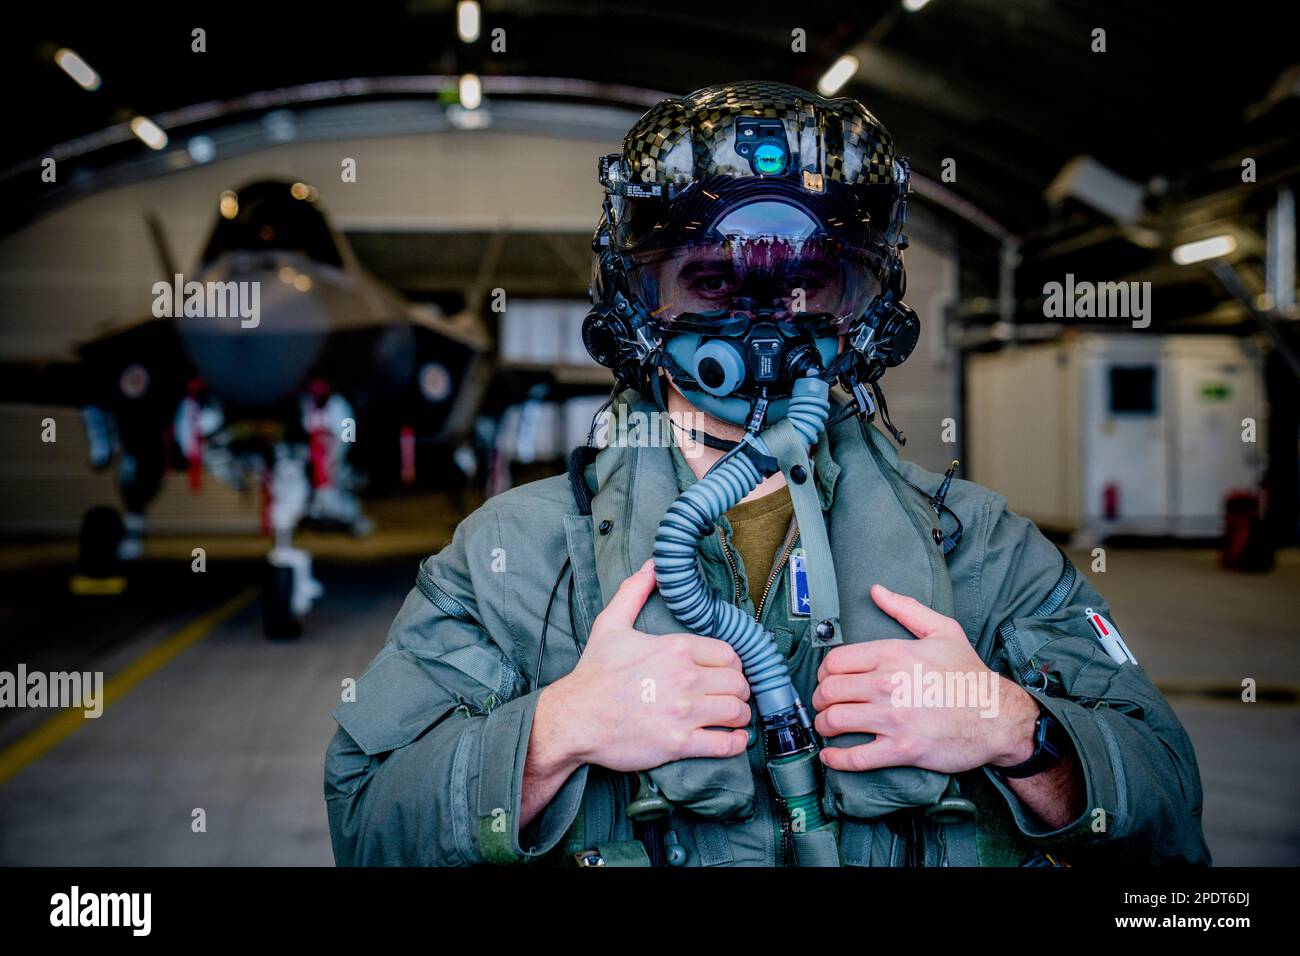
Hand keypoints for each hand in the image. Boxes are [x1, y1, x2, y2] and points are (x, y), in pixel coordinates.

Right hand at [533, 559, 750, 774]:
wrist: (574, 718)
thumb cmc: (594, 674)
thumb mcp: (610, 625)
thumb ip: (634, 592)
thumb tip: (652, 566)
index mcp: (675, 649)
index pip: (728, 654)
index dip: (732, 664)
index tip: (727, 671)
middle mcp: (685, 679)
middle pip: (737, 682)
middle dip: (739, 689)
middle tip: (733, 694)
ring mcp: (684, 713)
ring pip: (736, 711)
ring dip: (741, 715)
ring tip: (734, 716)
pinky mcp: (679, 743)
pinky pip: (724, 744)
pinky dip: (736, 742)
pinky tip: (735, 738)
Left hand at [811, 584, 1038, 774]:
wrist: (998, 716)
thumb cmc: (969, 674)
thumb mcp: (943, 630)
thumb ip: (906, 609)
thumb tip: (877, 591)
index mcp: (893, 654)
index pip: (835, 661)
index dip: (824, 672)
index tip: (827, 680)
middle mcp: (888, 684)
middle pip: (829, 691)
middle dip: (820, 699)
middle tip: (824, 703)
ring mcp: (894, 718)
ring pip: (835, 721)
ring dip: (824, 725)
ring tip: (827, 726)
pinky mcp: (902, 749)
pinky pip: (856, 757)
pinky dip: (837, 758)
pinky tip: (831, 755)